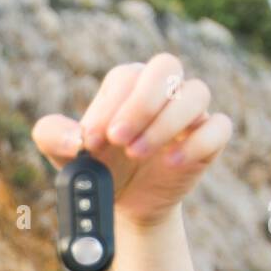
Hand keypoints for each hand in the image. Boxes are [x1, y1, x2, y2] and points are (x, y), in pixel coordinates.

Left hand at [32, 53, 232, 229]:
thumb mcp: (63, 153)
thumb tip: (75, 138)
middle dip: (141, 103)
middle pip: (166, 66)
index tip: (92, 141)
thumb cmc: (97, 168)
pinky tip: (172, 163)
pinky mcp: (208, 141)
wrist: (124, 203)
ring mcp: (189, 114)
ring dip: (165, 123)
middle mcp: (163, 90)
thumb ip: (52, 135)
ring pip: (196, 93)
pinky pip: (219, 128)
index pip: (127, 77)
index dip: (109, 107)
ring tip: (136, 153)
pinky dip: (198, 143)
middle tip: (117, 139)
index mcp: (128, 84)